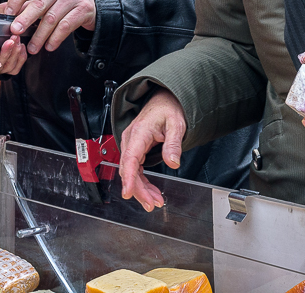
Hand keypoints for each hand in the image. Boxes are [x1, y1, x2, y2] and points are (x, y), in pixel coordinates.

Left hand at [3, 0, 95, 53]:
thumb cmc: (63, 1)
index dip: (15, 0)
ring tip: (33, 47)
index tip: (7, 14)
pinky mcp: (83, 9)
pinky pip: (66, 25)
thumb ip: (24, 5)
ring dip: (40, 35)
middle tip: (16, 31)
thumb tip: (1, 10)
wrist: (91, 1)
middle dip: (25, 19)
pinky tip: (49, 46)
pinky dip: (56, 38)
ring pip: (52, 18)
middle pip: (39, 4)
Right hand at [118, 89, 185, 211]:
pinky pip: (135, 169)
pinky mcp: (135, 149)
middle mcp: (131, 139)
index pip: (130, 158)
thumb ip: (173, 144)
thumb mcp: (176, 124)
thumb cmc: (167, 109)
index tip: (128, 192)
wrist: (163, 100)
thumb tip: (173, 162)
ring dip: (141, 189)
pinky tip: (150, 192)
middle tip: (152, 204)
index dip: (128, 178)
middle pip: (129, 169)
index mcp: (139, 132)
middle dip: (139, 190)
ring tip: (154, 202)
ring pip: (131, 172)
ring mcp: (131, 145)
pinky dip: (142, 182)